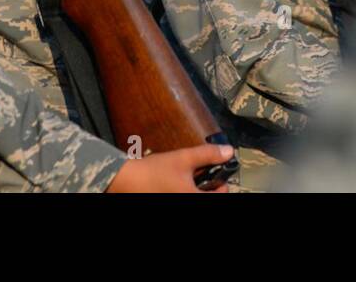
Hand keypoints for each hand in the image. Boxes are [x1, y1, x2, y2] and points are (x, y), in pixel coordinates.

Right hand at [106, 143, 235, 192]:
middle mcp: (186, 204)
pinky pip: (183, 198)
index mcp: (194, 199)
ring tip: (188, 179)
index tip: (218, 177)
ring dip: (196, 190)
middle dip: (209, 189)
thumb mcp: (184, 158)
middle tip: (204, 177)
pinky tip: (176, 184)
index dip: (222, 186)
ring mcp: (176, 204)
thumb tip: (229, 151)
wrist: (126, 180)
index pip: (221, 197)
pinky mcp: (167, 204)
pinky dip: (184, 192)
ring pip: (194, 198)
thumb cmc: (154, 171)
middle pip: (207, 199)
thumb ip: (208, 155)